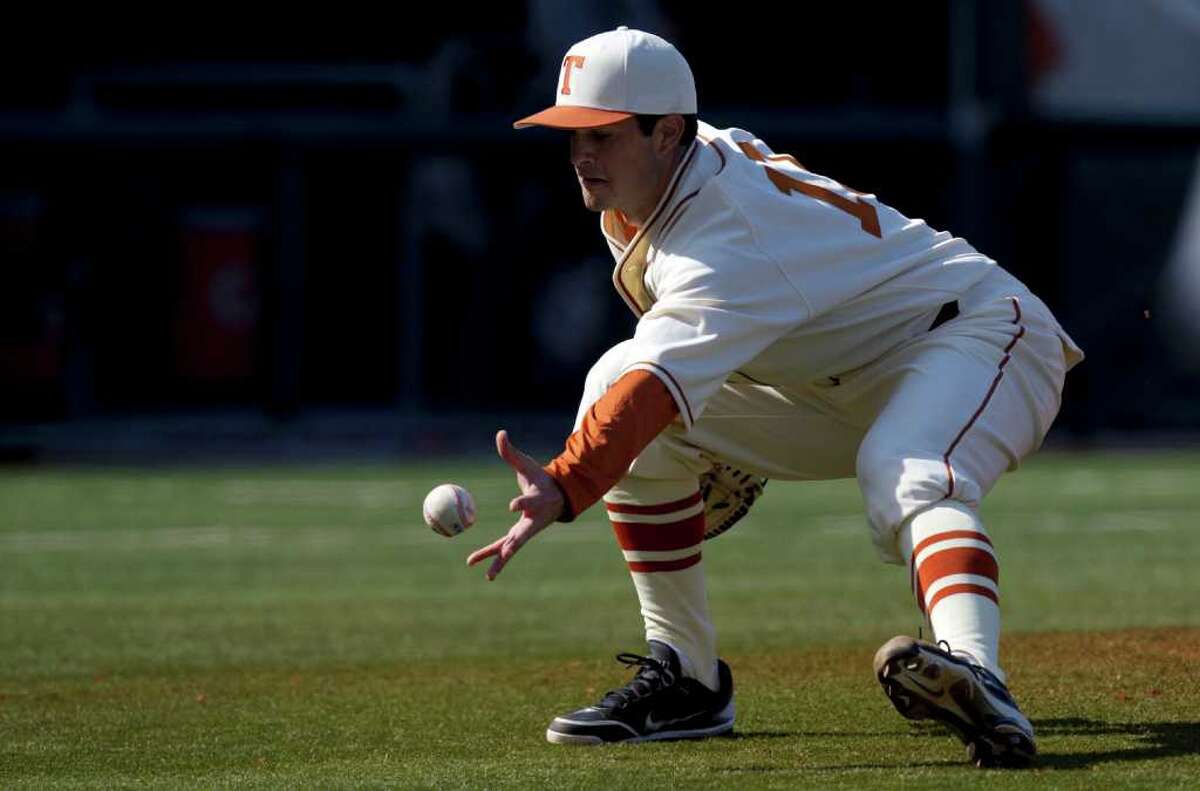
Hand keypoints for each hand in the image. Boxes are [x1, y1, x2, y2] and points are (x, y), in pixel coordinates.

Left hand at [466, 430, 564, 580]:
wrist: (556, 498)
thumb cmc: (540, 480)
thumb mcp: (526, 465)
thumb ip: (511, 452)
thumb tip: (500, 433)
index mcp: (536, 502)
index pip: (527, 502)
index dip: (520, 503)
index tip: (511, 505)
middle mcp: (532, 520)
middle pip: (522, 535)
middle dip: (514, 545)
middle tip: (506, 553)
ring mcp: (526, 531)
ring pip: (511, 547)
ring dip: (499, 560)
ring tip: (488, 576)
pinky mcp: (520, 536)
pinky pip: (504, 548)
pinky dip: (494, 558)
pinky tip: (480, 568)